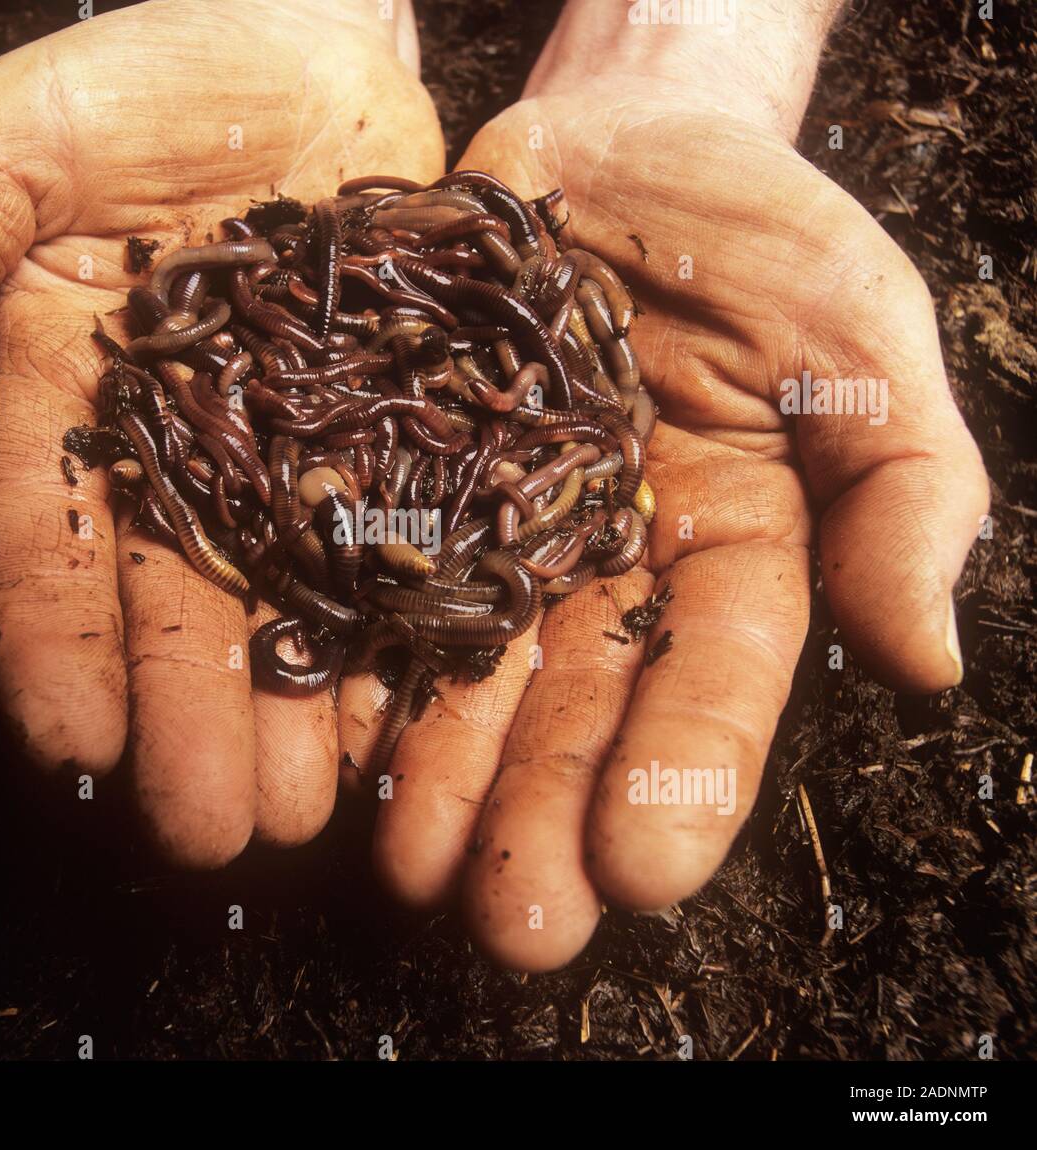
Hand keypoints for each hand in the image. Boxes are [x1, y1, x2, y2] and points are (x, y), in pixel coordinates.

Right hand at [0, 0, 443, 863]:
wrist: (308, 38)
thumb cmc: (151, 79)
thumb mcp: (14, 140)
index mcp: (76, 404)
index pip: (51, 538)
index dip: (56, 642)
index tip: (73, 744)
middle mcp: (186, 452)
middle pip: (182, 599)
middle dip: (191, 716)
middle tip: (210, 828)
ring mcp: (299, 451)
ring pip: (292, 597)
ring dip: (295, 709)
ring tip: (305, 807)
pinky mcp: (399, 431)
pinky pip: (404, 539)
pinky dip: (403, 623)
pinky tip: (403, 713)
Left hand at [356, 0, 988, 968]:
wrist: (612, 149)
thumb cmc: (754, 237)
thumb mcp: (857, 336)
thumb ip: (900, 488)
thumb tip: (924, 655)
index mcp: (725, 548)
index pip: (712, 681)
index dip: (682, 779)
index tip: (643, 874)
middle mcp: (599, 565)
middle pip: (574, 705)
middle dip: (544, 816)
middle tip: (513, 923)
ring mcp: (490, 526)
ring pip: (460, 665)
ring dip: (435, 773)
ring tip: (407, 869)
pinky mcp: (397, 476)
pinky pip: (365, 569)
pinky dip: (343, 652)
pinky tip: (322, 742)